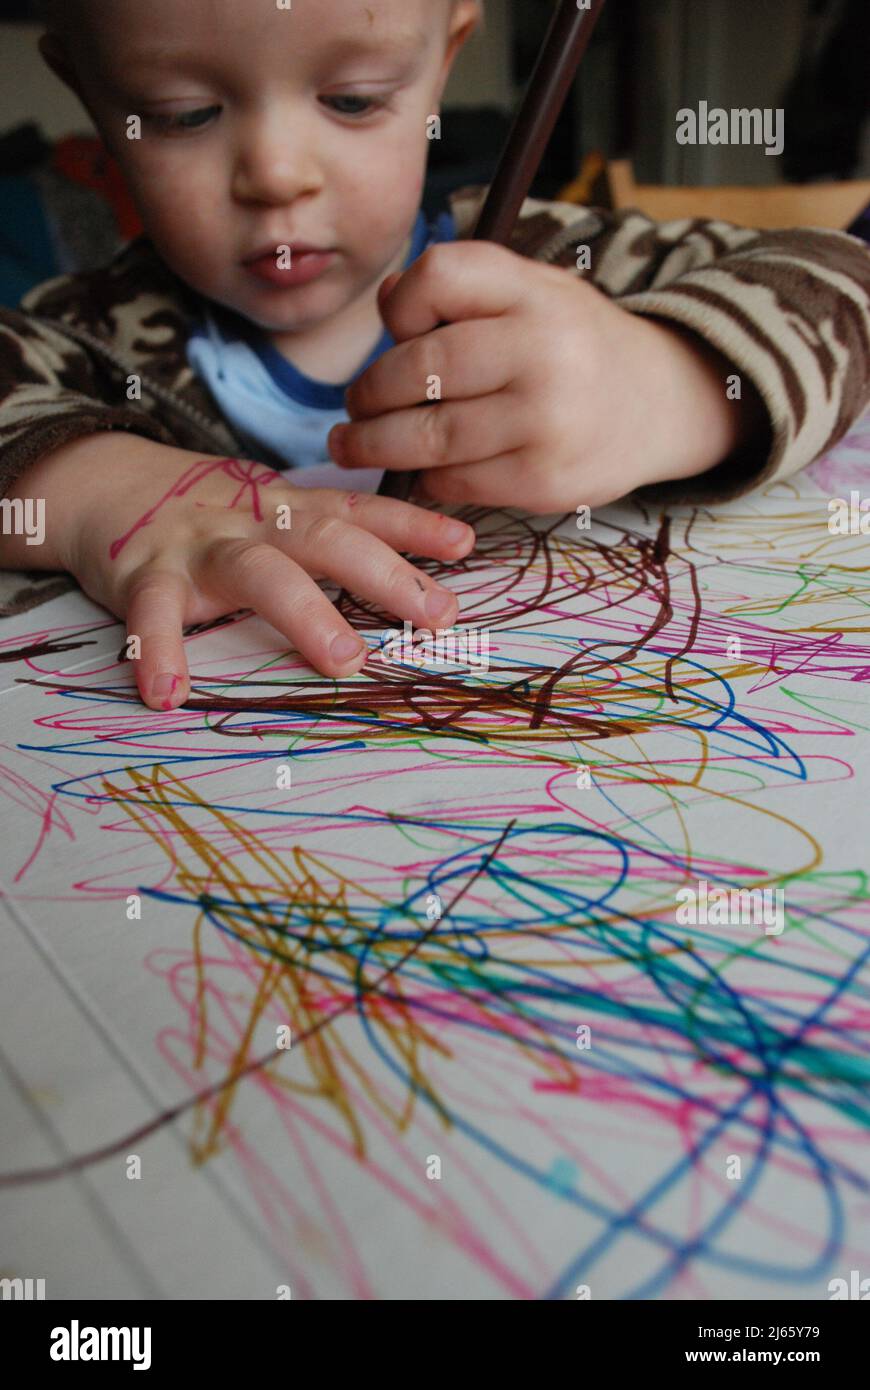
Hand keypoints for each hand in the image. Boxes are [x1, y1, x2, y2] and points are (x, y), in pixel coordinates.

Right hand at [19, 432, 473, 709]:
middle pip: (326, 538)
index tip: (465, 545)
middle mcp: (253, 521)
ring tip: (344, 660)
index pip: (359, 510)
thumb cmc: (207, 517)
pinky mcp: (143, 574)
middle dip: (385, 575)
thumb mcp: (272, 513)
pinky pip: (151, 614)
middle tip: (438, 616)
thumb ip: (330, 535)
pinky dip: (157, 651)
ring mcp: (200, 547)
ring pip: (257, 571)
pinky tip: (168, 693)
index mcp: (288, 509)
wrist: (102, 484)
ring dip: (304, 613)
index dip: (412, 523)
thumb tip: (415, 574)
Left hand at [332, 242, 766, 512]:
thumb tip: (387, 302)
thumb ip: (464, 287)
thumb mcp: (534, 292)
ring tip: (358, 445)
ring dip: (378, 445)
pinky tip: (424, 471)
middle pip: (418, 368)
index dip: (400, 308)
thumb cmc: (575, 345)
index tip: (398, 333)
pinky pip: (457, 481)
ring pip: (428, 437)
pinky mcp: (543, 480)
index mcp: (536, 292)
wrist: (662, 404)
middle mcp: (544, 351)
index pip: (438, 277)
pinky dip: (428, 478)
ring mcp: (545, 422)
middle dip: (370, 394)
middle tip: (355, 408)